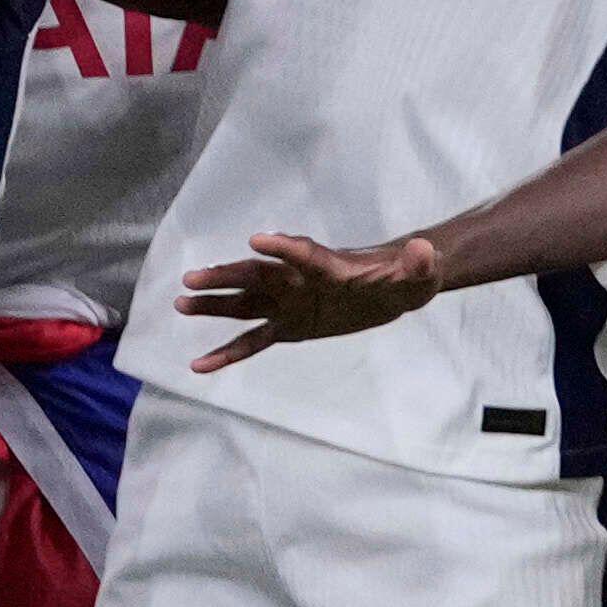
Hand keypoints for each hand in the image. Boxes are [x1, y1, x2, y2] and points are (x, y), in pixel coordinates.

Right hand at [179, 228, 441, 360]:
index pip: (304, 255)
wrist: (395, 287)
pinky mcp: (289, 327)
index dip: (284, 248)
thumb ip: (419, 263)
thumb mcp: (421, 272)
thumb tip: (426, 250)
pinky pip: (252, 342)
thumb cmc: (407, 275)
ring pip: (245, 304)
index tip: (256, 241)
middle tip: (193, 278)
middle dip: (227, 277)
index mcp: (330, 265)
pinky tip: (199, 365)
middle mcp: (301, 280)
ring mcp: (290, 304)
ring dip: (214, 306)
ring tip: (180, 305)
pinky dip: (227, 353)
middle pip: (258, 277)